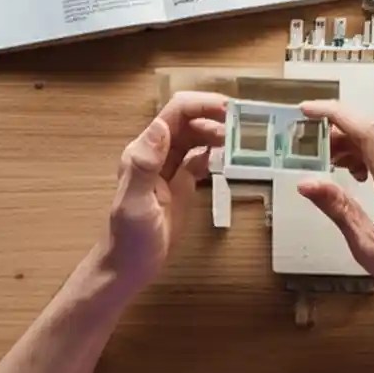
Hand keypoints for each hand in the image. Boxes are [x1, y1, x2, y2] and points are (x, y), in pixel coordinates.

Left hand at [98, 91, 227, 294]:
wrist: (129, 267)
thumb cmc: (130, 238)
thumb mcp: (135, 202)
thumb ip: (145, 165)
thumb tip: (161, 126)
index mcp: (144, 151)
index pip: (174, 114)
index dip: (200, 105)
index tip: (228, 108)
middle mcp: (157, 154)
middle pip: (188, 121)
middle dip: (214, 116)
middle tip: (243, 125)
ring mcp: (170, 168)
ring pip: (195, 137)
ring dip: (217, 133)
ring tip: (240, 141)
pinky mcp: (181, 184)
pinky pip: (199, 159)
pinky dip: (215, 153)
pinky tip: (229, 158)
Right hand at [296, 101, 373, 323]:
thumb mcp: (368, 247)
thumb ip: (338, 209)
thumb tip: (307, 185)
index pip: (368, 132)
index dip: (335, 115)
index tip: (309, 110)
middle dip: (340, 130)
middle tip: (314, 145)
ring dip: (355, 141)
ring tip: (333, 163)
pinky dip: (371, 151)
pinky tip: (358, 171)